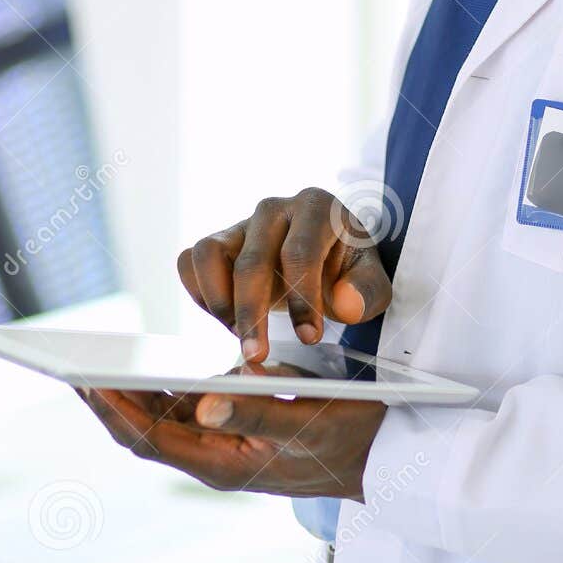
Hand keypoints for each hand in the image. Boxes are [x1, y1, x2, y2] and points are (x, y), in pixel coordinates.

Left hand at [80, 369, 385, 500]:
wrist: (387, 458)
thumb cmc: (354, 437)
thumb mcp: (312, 418)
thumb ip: (257, 411)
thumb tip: (202, 403)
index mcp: (227, 465)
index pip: (152, 439)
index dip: (117, 410)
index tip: (89, 378)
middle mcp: (217, 461)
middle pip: (146, 432)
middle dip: (110, 400)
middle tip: (75, 365)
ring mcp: (224, 449)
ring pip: (162, 422)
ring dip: (132, 394)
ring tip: (99, 361)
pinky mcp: (235, 432)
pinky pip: (186, 414)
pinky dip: (163, 390)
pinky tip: (150, 365)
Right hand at [177, 187, 391, 361]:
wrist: (326, 260)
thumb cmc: (348, 271)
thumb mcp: (372, 283)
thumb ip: (367, 293)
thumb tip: (345, 303)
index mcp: (317, 207)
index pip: (300, 252)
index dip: (302, 299)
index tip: (310, 338)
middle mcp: (274, 209)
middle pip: (252, 260)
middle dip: (252, 313)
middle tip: (258, 354)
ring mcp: (241, 224)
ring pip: (208, 253)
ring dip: (218, 302)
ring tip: (239, 335)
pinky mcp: (218, 243)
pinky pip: (190, 262)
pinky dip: (200, 294)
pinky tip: (227, 320)